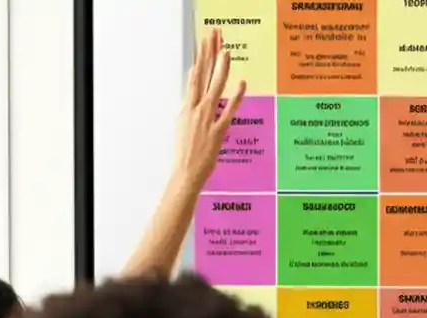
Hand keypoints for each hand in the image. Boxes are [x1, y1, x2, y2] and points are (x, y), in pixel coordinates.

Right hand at [174, 29, 246, 188]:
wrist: (186, 172)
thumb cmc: (186, 151)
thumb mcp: (184, 125)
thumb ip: (191, 109)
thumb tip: (195, 96)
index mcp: (186, 107)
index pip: (194, 76)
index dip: (201, 57)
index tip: (205, 42)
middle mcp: (195, 109)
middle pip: (203, 74)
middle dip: (209, 53)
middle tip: (214, 35)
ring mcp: (206, 118)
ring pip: (214, 87)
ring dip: (220, 68)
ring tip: (226, 51)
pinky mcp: (218, 130)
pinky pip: (229, 109)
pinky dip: (236, 96)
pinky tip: (242, 83)